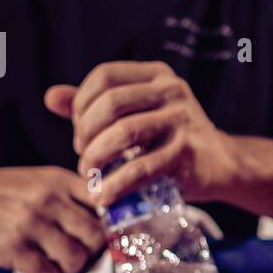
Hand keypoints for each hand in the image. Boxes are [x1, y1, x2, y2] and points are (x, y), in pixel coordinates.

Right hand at [0, 165, 102, 272]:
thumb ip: (67, 194)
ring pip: (75, 259)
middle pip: (95, 235)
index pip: (103, 201)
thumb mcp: (35, 179)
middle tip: (78, 254)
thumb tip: (104, 218)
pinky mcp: (13, 250)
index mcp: (57, 180)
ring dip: (70, 269)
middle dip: (91, 251)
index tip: (104, 234)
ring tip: (56, 265)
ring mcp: (30, 225)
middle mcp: (48, 200)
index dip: (109, 222)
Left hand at [44, 61, 239, 205]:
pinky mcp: (186, 154)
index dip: (82, 103)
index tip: (79, 131)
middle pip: (110, 103)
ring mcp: (182, 121)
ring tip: (89, 175)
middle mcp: (171, 91)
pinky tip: (103, 196)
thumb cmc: (172, 138)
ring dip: (96, 158)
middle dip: (86, 133)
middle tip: (83, 156)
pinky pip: (140, 169)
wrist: (222, 164)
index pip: (105, 77)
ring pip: (122, 134)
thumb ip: (95, 104)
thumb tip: (50, 97)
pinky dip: (115, 185)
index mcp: (156, 75)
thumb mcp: (138, 113)